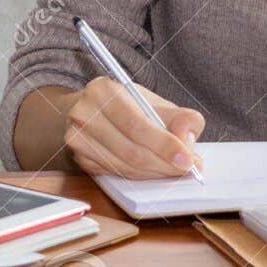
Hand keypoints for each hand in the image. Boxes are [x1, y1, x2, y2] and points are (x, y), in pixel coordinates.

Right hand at [63, 76, 205, 178]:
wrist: (93, 110)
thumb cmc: (126, 105)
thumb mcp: (153, 102)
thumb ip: (179, 116)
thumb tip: (187, 136)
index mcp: (102, 90)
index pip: (136, 124)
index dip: (164, 145)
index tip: (188, 159)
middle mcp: (84, 113)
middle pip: (131, 150)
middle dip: (165, 164)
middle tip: (188, 168)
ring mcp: (77, 137)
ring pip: (125, 166)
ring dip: (155, 172)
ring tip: (174, 169)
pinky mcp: (80, 158)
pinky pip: (117, 174)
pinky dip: (141, 176)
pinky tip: (153, 169)